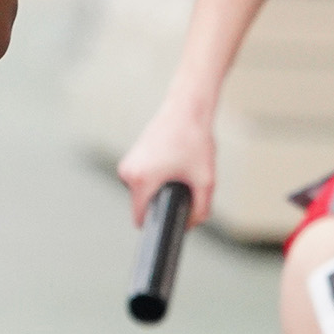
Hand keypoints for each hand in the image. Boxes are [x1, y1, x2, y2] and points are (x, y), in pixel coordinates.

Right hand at [117, 100, 216, 228]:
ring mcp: (129, 162)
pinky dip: (158, 176)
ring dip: (161, 187)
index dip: (158, 222)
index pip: (140, 218)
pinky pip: (144, 178)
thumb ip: (201, 210)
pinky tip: (174, 162)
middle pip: (144, 204)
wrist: (187, 109)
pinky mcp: (133, 155)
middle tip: (185, 183)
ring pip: (144, 191)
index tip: (173, 217)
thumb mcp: (205, 181)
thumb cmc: (194, 140)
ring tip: (180, 169)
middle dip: (163, 200)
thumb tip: (191, 224)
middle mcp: (128, 171)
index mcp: (140, 179)